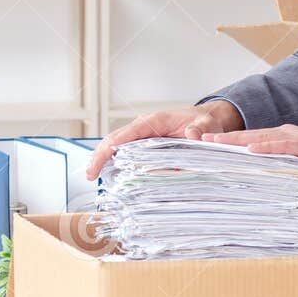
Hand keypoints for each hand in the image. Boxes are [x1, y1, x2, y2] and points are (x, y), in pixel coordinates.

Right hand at [85, 99, 244, 178]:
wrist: (207, 120)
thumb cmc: (205, 121)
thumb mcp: (207, 125)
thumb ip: (201, 130)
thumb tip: (193, 135)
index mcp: (154, 121)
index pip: (126, 134)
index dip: (109, 148)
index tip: (98, 162)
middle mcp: (144, 127)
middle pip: (114, 139)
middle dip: (99, 155)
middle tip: (90, 175)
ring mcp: (143, 136)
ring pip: (117, 146)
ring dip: (103, 159)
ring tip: (93, 177)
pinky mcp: (145, 144)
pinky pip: (125, 151)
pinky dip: (114, 161)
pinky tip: (107, 174)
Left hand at [201, 124, 297, 186]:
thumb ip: (288, 169)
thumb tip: (268, 182)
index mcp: (287, 139)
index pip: (253, 140)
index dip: (230, 143)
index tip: (207, 147)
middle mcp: (289, 134)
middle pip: (251, 136)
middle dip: (225, 139)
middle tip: (200, 141)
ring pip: (262, 138)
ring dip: (238, 141)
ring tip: (216, 144)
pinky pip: (283, 146)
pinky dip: (265, 148)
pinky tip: (250, 150)